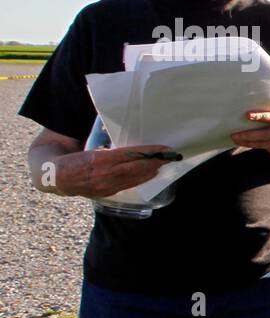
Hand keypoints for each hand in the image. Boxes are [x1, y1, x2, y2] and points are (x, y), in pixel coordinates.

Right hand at [50, 145, 172, 197]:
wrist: (51, 176)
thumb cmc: (68, 154)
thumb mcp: (83, 143)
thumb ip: (101, 136)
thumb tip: (119, 125)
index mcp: (95, 159)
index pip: (128, 155)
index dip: (147, 152)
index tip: (162, 147)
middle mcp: (101, 175)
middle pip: (134, 168)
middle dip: (154, 161)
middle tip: (170, 154)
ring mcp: (103, 186)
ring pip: (133, 178)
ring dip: (151, 170)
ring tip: (164, 162)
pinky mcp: (105, 192)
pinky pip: (127, 185)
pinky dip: (141, 179)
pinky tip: (151, 173)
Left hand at [232, 101, 269, 157]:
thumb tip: (254, 96)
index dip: (261, 116)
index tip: (248, 115)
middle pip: (267, 133)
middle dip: (251, 134)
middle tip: (235, 134)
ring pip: (262, 141)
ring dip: (247, 140)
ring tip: (234, 137)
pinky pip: (261, 146)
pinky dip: (249, 144)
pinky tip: (240, 142)